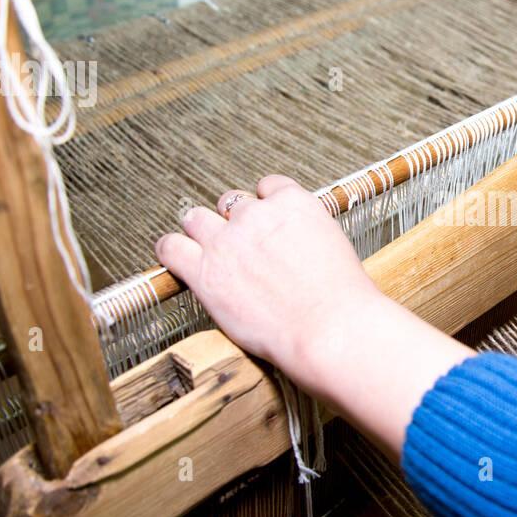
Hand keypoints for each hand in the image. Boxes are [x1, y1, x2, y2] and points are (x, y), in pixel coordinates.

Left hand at [155, 176, 473, 460]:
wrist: (332, 331)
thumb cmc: (346, 303)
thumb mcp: (336, 252)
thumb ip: (310, 240)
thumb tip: (303, 251)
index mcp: (296, 204)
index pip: (268, 186)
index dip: (263, 206)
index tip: (264, 225)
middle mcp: (258, 213)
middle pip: (230, 202)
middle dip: (232, 221)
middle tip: (237, 247)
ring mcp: (228, 240)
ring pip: (195, 216)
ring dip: (200, 232)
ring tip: (204, 251)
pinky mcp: (204, 270)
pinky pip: (169, 247)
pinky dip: (171, 251)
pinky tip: (176, 260)